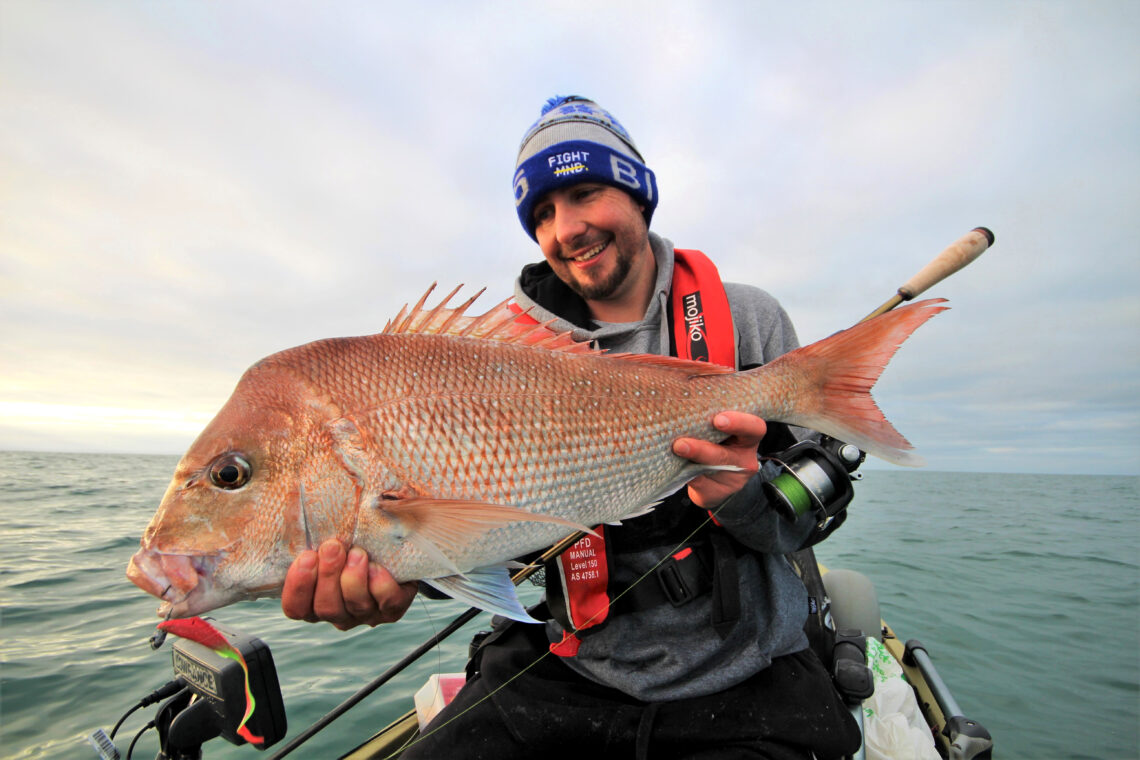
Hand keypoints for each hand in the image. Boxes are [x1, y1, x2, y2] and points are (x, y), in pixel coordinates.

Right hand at [281, 539, 417, 629]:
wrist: (395, 542)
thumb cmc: (351, 535)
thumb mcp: (329, 532)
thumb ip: (310, 526)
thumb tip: (277, 490)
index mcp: (313, 598)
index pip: (295, 607)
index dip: (298, 586)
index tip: (306, 556)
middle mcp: (338, 611)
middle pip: (325, 608)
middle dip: (328, 576)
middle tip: (333, 547)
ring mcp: (366, 612)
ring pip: (355, 606)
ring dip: (354, 578)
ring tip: (357, 552)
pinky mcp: (392, 607)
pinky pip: (387, 604)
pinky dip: (381, 585)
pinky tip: (376, 567)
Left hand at [672, 411, 765, 508]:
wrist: (715, 477)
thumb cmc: (715, 441)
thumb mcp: (719, 429)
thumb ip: (709, 418)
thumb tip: (682, 398)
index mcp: (748, 438)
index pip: (754, 428)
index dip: (739, 423)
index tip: (718, 420)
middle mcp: (744, 459)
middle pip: (725, 455)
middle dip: (702, 449)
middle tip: (681, 444)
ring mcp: (731, 479)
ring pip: (710, 470)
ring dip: (692, 460)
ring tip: (677, 450)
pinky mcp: (715, 493)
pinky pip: (699, 483)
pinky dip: (684, 472)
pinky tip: (673, 465)